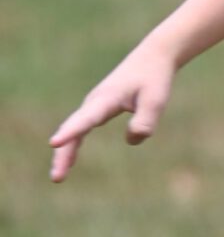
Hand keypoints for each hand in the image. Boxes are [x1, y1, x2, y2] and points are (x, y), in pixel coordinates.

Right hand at [49, 41, 176, 182]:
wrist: (152, 59)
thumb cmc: (154, 79)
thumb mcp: (156, 100)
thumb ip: (145, 121)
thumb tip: (130, 141)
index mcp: (106, 99)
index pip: (86, 119)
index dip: (71, 132)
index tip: (54, 143)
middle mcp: (94, 102)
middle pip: (73, 129)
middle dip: (63, 153)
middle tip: (57, 178)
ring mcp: (93, 105)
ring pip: (73, 131)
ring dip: (65, 153)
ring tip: (58, 177)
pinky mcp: (98, 109)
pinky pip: (81, 130)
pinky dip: (73, 145)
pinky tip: (69, 162)